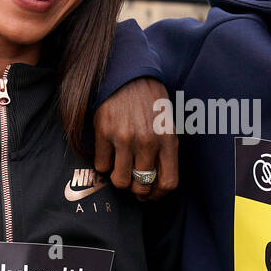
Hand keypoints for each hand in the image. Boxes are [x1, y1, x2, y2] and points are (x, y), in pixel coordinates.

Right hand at [94, 77, 178, 200]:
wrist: (128, 75)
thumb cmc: (150, 101)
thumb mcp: (168, 124)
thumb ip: (166, 151)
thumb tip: (157, 183)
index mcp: (168, 140)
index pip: (168, 183)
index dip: (158, 195)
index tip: (151, 195)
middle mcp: (148, 142)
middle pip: (143, 186)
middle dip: (138, 191)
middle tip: (134, 186)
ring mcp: (125, 138)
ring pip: (121, 181)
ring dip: (120, 180)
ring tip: (121, 171)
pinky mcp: (104, 133)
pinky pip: (102, 166)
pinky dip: (104, 165)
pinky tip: (109, 154)